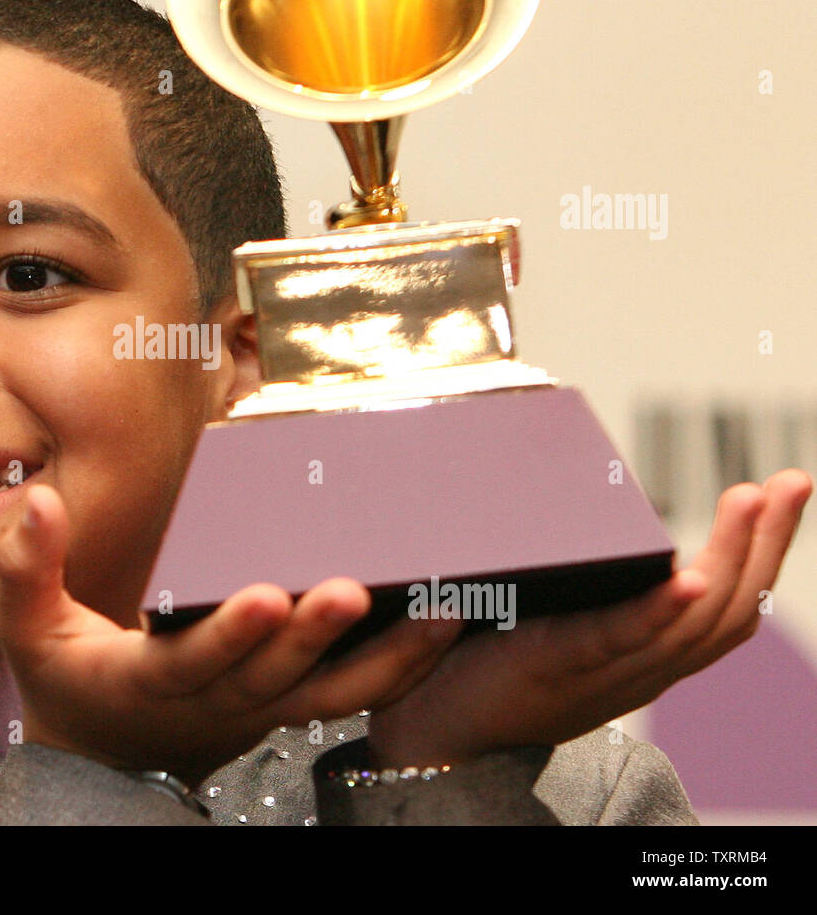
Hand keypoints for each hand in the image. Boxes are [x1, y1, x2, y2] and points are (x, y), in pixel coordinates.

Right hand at [0, 482, 462, 788]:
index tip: (262, 596)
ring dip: (386, 659)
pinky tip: (444, 625)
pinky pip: (348, 692)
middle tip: (352, 587)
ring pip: (328, 695)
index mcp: (146, 681)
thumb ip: (28, 568)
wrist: (103, 757)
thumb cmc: (67, 682)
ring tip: (441, 611)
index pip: (191, 662)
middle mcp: (213, 702)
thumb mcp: (27, 631)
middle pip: (272, 677)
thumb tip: (39, 501)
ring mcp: (257, 709)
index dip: (228, 635)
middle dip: (312, 635)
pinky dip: (398, 665)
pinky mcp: (285, 703)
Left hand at [367, 469, 811, 767]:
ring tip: (753, 499)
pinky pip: (621, 639)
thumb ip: (582, 577)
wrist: (429, 728)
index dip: (760, 554)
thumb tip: (596, 508)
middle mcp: (639, 671)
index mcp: (642, 658)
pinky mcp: (556, 663)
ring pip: (692, 622)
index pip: (725, 610)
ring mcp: (603, 671)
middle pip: (728, 612)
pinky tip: (692, 579)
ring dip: (732, 557)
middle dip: (766, 543)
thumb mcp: (551, 615)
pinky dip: (662, 611)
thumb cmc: (480, 662)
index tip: (779, 495)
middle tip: (792, 481)